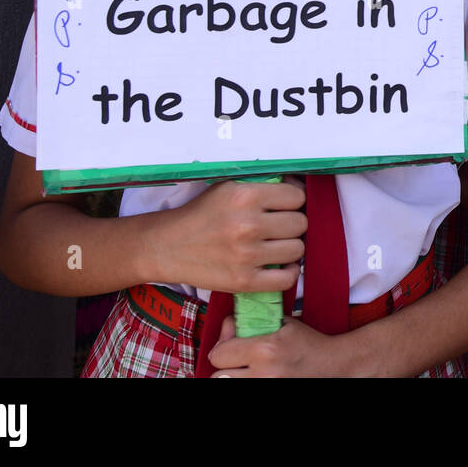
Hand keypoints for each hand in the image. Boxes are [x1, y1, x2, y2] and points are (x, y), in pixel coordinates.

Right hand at [151, 178, 305, 294]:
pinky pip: (287, 279)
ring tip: (276, 245)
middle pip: (300, 223)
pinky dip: (287, 273)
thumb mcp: (228, 187)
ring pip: (297, 249)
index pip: (297, 197)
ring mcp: (247, 255)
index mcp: (245, 196)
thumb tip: (297, 188)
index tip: (285, 206)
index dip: (293, 201)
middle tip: (278, 227)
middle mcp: (248, 225)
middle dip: (292, 224)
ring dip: (290, 247)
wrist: (166, 247)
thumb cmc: (201, 214)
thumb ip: (262, 186)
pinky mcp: (244, 281)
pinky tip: (277, 265)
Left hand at [208, 314, 360, 377]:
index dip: (222, 348)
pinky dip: (247, 381)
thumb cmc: (308, 343)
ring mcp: (268, 387)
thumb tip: (228, 326)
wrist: (333, 365)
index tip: (231, 346)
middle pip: (219, 375)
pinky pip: (244, 389)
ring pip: (227, 384)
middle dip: (226, 366)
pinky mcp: (272, 395)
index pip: (218, 354)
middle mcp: (264, 373)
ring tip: (247, 369)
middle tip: (237, 361)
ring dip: (234, 376)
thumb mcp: (283, 323)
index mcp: (265, 349)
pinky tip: (257, 375)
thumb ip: (253, 321)